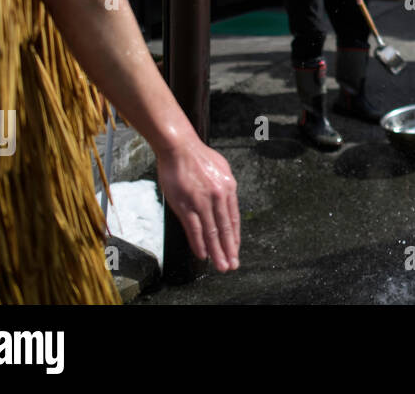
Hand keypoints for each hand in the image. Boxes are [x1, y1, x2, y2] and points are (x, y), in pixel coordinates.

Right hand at [156, 139, 239, 271]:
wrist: (179, 147)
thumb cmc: (198, 156)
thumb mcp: (221, 168)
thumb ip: (225, 187)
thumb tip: (227, 201)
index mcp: (229, 188)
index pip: (233, 218)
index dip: (234, 237)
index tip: (235, 250)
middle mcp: (218, 196)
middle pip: (225, 229)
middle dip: (229, 249)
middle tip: (232, 266)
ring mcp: (202, 201)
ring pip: (212, 232)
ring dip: (217, 251)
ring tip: (221, 266)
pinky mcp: (186, 204)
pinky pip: (194, 228)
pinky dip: (199, 243)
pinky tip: (203, 255)